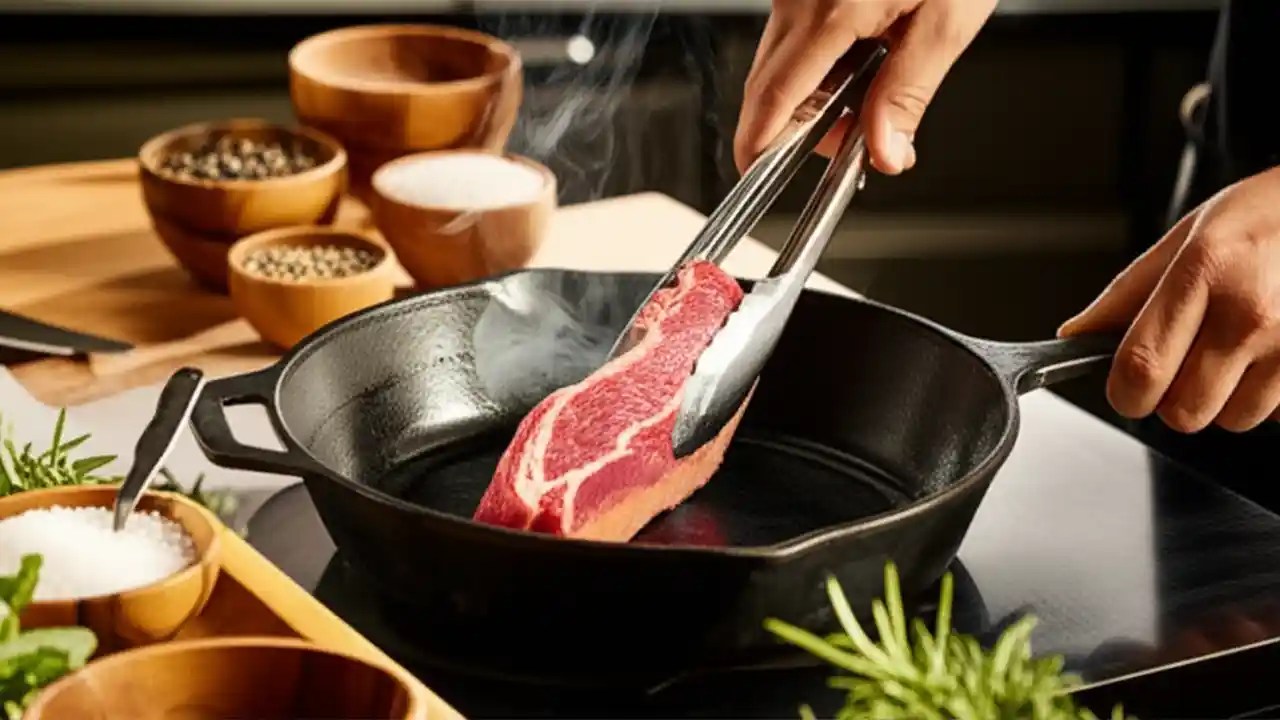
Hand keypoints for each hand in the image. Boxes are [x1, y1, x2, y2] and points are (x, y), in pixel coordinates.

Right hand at [733, 0, 995, 174]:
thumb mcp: (948, 20)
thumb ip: (909, 93)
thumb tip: (885, 150)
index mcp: (831, 11)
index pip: (774, 98)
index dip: (760, 145)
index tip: (759, 177)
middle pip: (767, 85)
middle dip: (799, 127)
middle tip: (853, 143)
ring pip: (778, 60)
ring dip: (809, 94)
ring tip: (868, 97)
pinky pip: (792, 33)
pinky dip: (816, 62)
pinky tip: (861, 58)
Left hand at [1059, 167, 1279, 432]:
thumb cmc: (1267, 217)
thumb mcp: (1189, 235)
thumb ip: (1128, 293)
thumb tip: (1075, 335)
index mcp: (1204, 271)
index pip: (1142, 366)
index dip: (1125, 393)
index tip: (1126, 389)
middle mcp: (1250, 311)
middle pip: (1183, 410)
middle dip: (1175, 398)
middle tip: (1188, 362)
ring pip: (1233, 419)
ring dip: (1226, 399)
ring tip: (1240, 349)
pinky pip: (1276, 414)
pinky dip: (1268, 396)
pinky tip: (1272, 352)